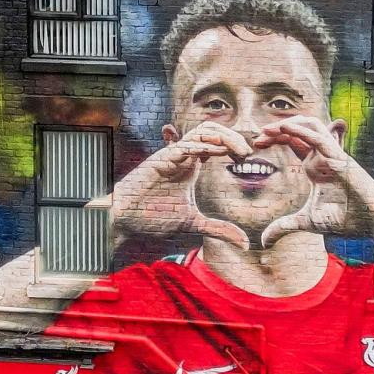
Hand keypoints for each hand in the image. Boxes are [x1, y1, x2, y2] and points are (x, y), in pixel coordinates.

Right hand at [111, 121, 252, 250]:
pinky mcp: (160, 160)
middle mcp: (183, 156)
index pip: (216, 142)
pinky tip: (217, 152)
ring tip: (238, 149)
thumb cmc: (152, 217)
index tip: (246, 159)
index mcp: (191, 165)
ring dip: (221, 137)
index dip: (234, 145)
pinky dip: (202, 146)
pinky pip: (183, 146)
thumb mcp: (194, 223)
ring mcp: (172, 156)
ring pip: (200, 132)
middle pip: (211, 130)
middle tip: (247, 153)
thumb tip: (244, 243)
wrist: (126, 220)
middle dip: (232, 136)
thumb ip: (219, 229)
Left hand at [254, 116, 373, 246]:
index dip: (275, 139)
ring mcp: (331, 155)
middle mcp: (322, 156)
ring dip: (288, 124)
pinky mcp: (339, 157)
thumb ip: (284, 227)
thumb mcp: (306, 222)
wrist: (370, 223)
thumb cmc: (345, 218)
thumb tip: (264, 240)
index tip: (256, 145)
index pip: (293, 142)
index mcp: (315, 167)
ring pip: (310, 125)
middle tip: (258, 137)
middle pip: (298, 130)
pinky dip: (301, 130)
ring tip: (268, 129)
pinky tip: (284, 128)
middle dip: (277, 129)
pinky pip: (318, 137)